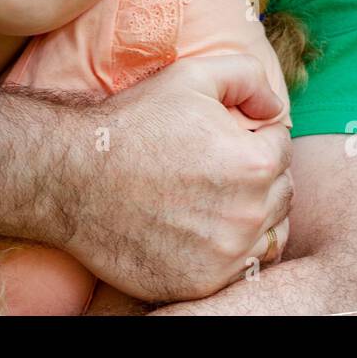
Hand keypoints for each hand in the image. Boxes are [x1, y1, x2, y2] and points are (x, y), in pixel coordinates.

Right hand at [57, 53, 293, 302]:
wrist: (74, 178)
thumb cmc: (133, 124)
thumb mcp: (191, 75)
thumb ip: (247, 77)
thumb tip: (275, 108)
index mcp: (254, 163)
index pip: (282, 149)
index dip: (254, 137)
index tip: (224, 140)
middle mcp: (248, 213)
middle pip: (281, 192)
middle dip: (258, 176)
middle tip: (215, 169)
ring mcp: (226, 254)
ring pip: (268, 234)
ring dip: (253, 216)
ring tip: (213, 200)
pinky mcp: (202, 282)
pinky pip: (241, 268)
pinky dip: (230, 250)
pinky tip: (201, 229)